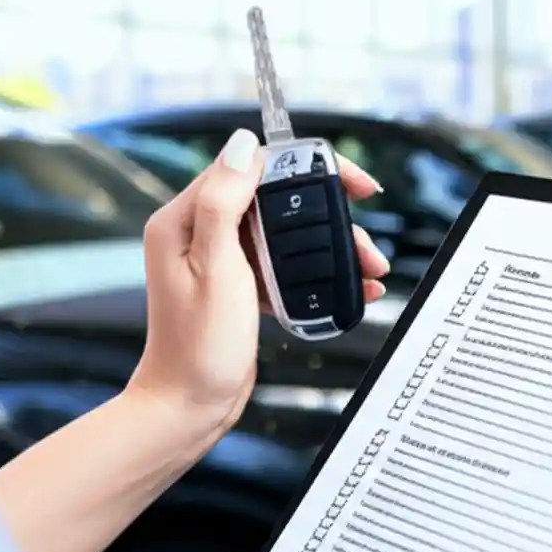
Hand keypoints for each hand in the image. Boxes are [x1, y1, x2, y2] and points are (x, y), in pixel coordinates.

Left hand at [127, 128, 390, 442]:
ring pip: (285, 236)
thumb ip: (224, 203)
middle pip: (275, 202)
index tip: (346, 179)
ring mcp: (219, 261)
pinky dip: (316, 274)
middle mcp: (198, 234)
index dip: (302, 167)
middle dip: (326, 216)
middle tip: (364, 235)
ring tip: (368, 268)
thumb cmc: (196, 347)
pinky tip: (350, 287)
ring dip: (329, 248)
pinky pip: (283, 267)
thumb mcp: (216, 268)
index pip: (248, 168)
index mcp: (183, 219)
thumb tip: (245, 145)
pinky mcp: (237, 286)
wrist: (189, 407)